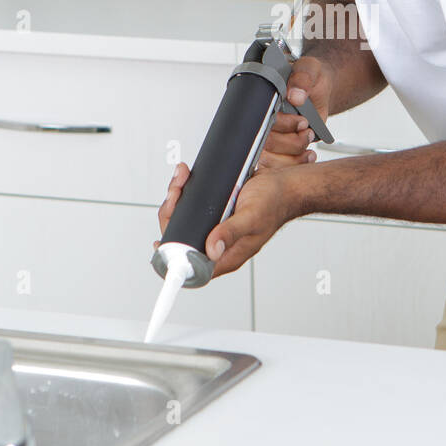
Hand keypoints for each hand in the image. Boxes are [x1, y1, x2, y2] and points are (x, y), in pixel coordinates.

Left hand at [155, 163, 301, 277]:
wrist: (286, 184)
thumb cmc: (275, 203)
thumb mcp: (252, 217)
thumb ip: (230, 233)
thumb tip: (211, 249)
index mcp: (227, 255)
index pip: (192, 265)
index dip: (172, 258)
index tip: (159, 246)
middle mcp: (219, 244)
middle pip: (181, 237)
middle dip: (172, 213)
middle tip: (176, 194)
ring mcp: (216, 227)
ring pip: (184, 218)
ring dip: (177, 198)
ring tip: (181, 181)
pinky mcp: (215, 211)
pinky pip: (192, 204)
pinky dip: (185, 191)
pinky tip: (186, 180)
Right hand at [258, 55, 332, 169]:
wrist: (320, 88)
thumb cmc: (311, 77)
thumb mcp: (310, 68)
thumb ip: (302, 76)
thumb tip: (295, 95)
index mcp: (262, 100)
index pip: (258, 121)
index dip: (281, 126)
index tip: (301, 122)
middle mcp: (263, 120)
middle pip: (264, 145)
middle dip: (289, 142)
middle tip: (307, 129)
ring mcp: (271, 136)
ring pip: (271, 160)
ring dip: (293, 154)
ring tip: (308, 137)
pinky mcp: (281, 148)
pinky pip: (281, 166)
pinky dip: (296, 163)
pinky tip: (308, 155)